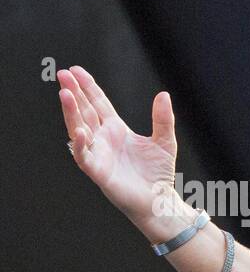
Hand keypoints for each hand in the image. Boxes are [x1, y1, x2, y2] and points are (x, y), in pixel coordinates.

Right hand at [57, 65, 177, 219]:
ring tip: (65, 93)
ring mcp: (98, 154)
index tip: (76, 70)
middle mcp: (103, 139)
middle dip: (74, 93)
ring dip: (71, 112)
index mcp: (116, 129)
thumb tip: (163, 94)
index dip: (87, 87)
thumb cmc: (158, 173)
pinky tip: (79, 131)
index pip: (98, 104)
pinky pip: (84, 156)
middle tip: (63, 74)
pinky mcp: (98, 172)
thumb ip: (162, 119)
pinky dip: (81, 144)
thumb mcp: (164, 141)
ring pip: (79, 129)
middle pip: (84, 112)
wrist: (159, 201)